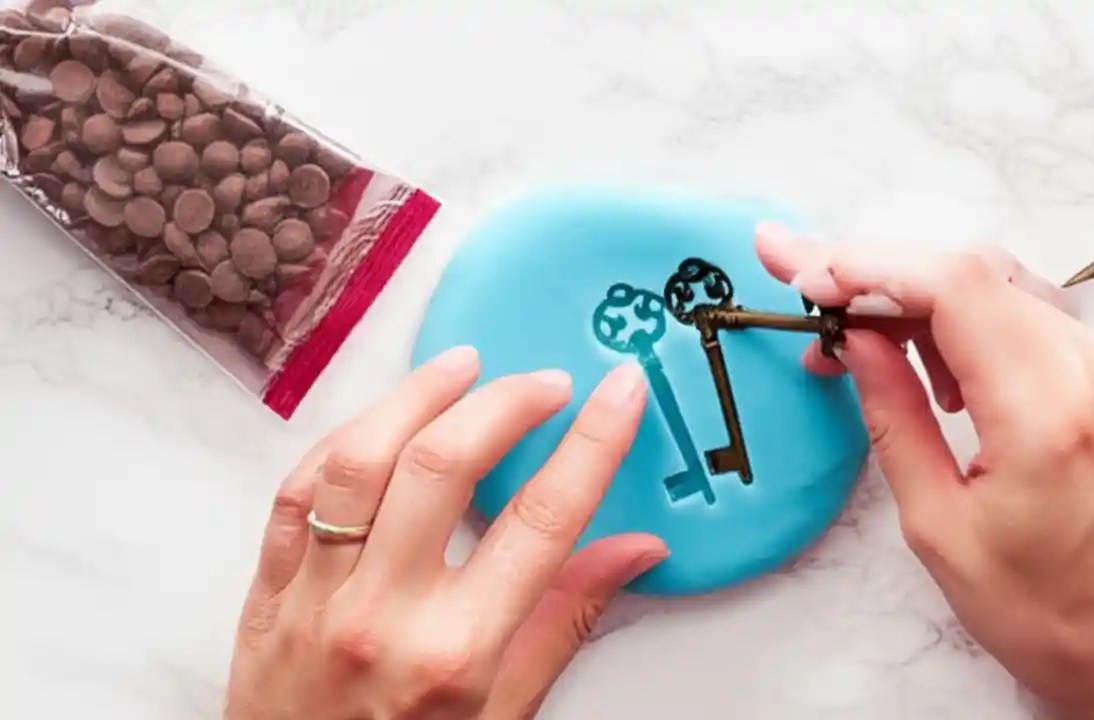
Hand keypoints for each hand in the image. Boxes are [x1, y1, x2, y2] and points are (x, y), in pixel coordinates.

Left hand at [225, 349, 664, 719]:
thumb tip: (634, 552)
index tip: (619, 393)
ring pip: (360, 460)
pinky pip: (296, 490)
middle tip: (544, 383)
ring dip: (416, 396)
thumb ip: (566, 622)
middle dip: (505, 402)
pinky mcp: (268, 592)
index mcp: (456, 653)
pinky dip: (342, 440)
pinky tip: (382, 421)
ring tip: (461, 368)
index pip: (542, 521)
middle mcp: (382, 616)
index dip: (591, 443)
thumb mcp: (506, 715)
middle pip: (444, 466)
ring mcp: (316, 598)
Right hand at [757, 223, 1093, 719]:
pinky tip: (928, 359)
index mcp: (1048, 416)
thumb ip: (893, 414)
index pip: (955, 286)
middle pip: (972, 269)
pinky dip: (962, 317)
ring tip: (858, 343)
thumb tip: (854, 338)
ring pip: (996, 280)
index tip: (806, 274)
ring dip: (915, 294)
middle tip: (809, 288)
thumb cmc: (1043, 607)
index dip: (869, 265)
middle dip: (878, 271)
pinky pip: (1025, 310)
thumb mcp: (936, 524)